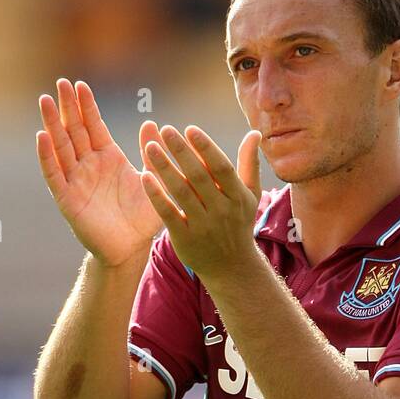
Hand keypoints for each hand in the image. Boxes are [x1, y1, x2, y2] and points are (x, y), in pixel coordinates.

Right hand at [36, 79, 164, 267]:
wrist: (131, 249)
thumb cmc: (142, 217)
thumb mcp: (151, 181)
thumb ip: (151, 154)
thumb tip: (151, 123)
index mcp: (108, 157)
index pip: (94, 125)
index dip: (86, 106)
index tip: (80, 84)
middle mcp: (88, 165)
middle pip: (74, 130)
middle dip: (67, 107)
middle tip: (60, 82)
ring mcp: (75, 181)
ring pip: (60, 147)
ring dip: (52, 124)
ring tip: (44, 100)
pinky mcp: (67, 199)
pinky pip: (54, 175)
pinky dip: (47, 157)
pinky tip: (42, 137)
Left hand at [140, 124, 261, 282]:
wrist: (232, 268)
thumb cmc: (239, 224)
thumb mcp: (249, 196)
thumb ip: (248, 163)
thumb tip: (254, 133)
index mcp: (238, 197)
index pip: (221, 168)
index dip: (206, 147)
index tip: (189, 129)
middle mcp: (222, 211)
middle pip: (199, 177)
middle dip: (181, 152)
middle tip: (165, 130)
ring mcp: (203, 226)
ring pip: (181, 192)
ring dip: (165, 168)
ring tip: (150, 147)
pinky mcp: (185, 239)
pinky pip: (168, 213)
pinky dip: (156, 195)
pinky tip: (145, 176)